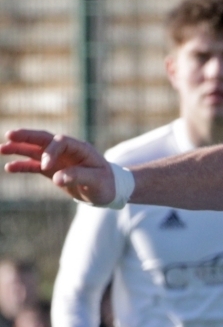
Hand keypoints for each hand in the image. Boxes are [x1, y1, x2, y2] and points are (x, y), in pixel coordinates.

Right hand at [1, 130, 116, 205]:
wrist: (108, 191)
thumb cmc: (106, 184)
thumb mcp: (97, 181)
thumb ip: (78, 177)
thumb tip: (56, 178)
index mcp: (80, 148)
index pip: (60, 142)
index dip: (50, 152)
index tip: (47, 167)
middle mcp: (66, 150)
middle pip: (43, 139)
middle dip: (26, 136)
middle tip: (9, 135)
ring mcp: (57, 159)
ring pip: (35, 150)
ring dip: (19, 149)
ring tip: (2, 149)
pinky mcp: (52, 170)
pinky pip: (34, 165)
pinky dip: (22, 166)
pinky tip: (9, 168)